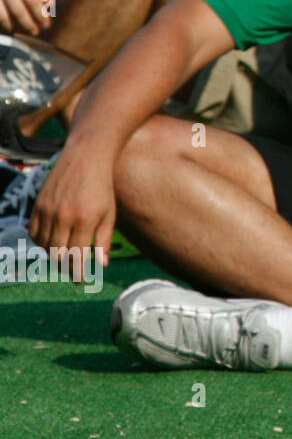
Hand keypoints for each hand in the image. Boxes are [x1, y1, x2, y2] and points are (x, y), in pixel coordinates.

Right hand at [0, 0, 51, 34]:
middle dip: (28, 24)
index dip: (40, 16)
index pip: (32, 1)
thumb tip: (50, 5)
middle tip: (35, 32)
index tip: (46, 25)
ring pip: (3, 16)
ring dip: (13, 27)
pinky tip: (8, 27)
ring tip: (20, 32)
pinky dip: (2, 23)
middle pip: (18, 11)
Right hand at [28, 150, 116, 280]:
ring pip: (44, 246)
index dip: (77, 272)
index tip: (80, 281)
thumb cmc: (102, 187)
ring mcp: (48, 211)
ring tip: (65, 258)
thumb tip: (101, 265)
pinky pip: (34, 233)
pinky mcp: (38, 205)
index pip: (77, 257)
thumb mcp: (109, 214)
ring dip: (53, 256)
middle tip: (73, 272)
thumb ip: (103, 240)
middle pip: (58, 255)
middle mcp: (63, 217)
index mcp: (85, 221)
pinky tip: (52, 243)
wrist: (86, 158)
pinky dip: (41, 242)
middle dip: (65, 267)